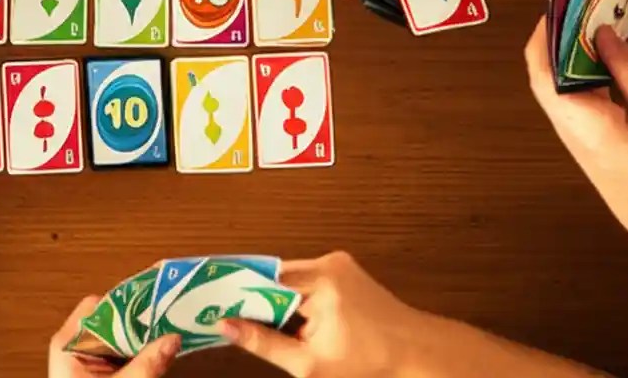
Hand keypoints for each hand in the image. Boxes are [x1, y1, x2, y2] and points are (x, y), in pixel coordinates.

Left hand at [48, 296, 179, 377]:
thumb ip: (147, 364)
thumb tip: (173, 339)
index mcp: (68, 343)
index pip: (98, 306)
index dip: (127, 303)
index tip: (156, 302)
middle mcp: (75, 345)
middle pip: (111, 319)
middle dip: (140, 321)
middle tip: (169, 318)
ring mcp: (87, 359)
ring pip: (119, 336)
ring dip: (142, 337)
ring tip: (168, 332)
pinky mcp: (99, 373)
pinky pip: (121, 353)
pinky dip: (139, 352)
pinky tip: (158, 353)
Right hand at [218, 252, 426, 376]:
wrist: (417, 353)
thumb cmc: (370, 363)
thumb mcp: (309, 364)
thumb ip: (263, 343)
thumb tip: (225, 326)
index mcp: (320, 284)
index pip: (261, 280)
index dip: (234, 294)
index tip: (210, 305)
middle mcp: (328, 264)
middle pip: (273, 278)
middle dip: (256, 302)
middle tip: (235, 324)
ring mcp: (337, 263)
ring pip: (287, 279)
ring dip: (277, 303)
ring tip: (274, 329)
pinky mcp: (343, 268)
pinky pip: (305, 279)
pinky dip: (295, 299)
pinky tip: (297, 323)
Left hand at [525, 0, 627, 264]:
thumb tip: (605, 33)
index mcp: (581, 120)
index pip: (543, 66)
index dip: (544, 28)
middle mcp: (564, 123)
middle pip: (543, 66)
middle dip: (555, 31)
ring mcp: (568, 129)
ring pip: (553, 77)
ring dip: (566, 47)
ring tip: (592, 13)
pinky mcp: (579, 131)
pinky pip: (568, 89)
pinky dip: (578, 64)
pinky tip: (602, 47)